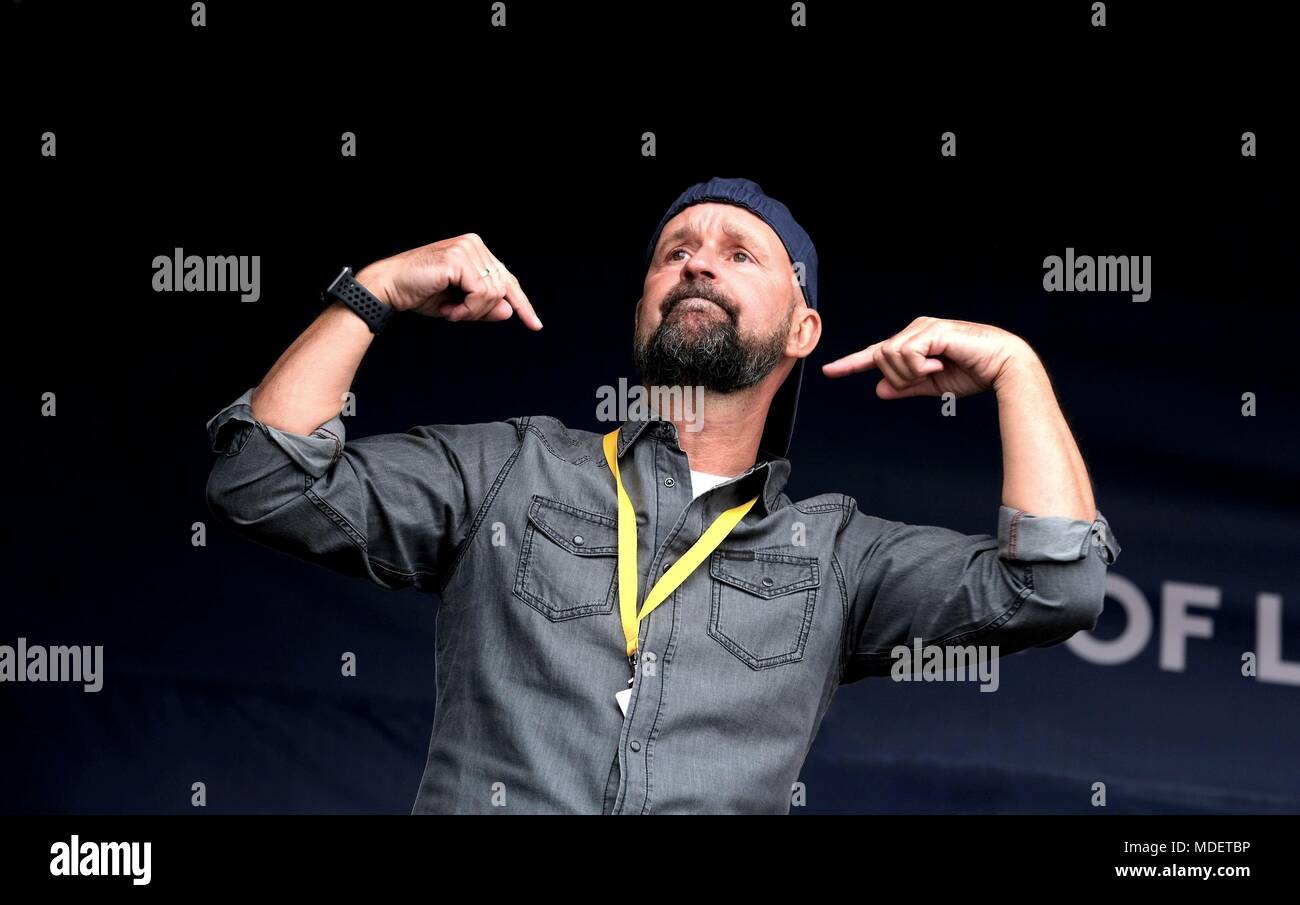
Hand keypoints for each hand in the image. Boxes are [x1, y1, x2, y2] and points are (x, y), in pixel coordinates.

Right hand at [355, 234, 541, 329]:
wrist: (388, 288)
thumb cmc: (419, 294)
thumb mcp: (459, 305)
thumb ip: (484, 307)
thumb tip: (510, 311)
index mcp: (475, 250)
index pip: (507, 279)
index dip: (522, 304)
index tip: (535, 325)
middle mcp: (474, 244)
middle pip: (502, 288)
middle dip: (482, 311)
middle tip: (456, 316)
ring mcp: (467, 248)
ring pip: (493, 293)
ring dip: (472, 312)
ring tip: (450, 312)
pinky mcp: (458, 258)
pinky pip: (481, 294)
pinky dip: (467, 310)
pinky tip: (449, 311)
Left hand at [821, 316, 1034, 398]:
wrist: (1004, 367)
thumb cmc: (974, 372)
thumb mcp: (932, 385)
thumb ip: (905, 386)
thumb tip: (879, 388)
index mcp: (914, 342)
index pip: (877, 353)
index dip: (852, 363)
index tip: (829, 371)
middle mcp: (915, 331)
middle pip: (880, 358)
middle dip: (899, 378)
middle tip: (927, 378)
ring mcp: (923, 328)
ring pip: (888, 356)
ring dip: (910, 373)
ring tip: (936, 370)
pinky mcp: (933, 330)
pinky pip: (906, 353)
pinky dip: (919, 366)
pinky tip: (940, 364)